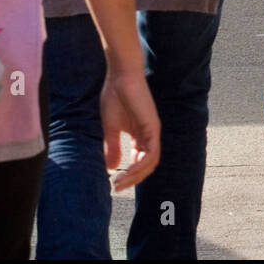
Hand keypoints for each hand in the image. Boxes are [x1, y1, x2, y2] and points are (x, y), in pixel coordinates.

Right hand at [100, 70, 160, 191]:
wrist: (120, 76)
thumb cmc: (115, 97)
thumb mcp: (110, 128)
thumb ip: (112, 147)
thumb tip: (110, 168)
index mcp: (139, 135)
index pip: (139, 161)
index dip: (129, 174)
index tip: (114, 183)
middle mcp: (148, 135)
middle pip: (147, 165)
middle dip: (133, 179)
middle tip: (118, 187)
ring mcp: (152, 132)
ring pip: (150, 162)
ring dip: (137, 175)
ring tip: (121, 182)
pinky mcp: (152, 127)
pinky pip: (151, 153)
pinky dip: (141, 165)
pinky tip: (128, 170)